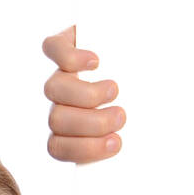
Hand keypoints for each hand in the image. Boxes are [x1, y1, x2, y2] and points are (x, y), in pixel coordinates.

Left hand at [42, 23, 125, 163]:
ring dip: (85, 94)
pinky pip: (53, 49)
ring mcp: (60, 72)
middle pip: (57, 120)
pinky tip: (95, 62)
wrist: (136, 47)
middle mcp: (60, 102)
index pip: (58, 148)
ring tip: (113, 91)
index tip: (115, 143)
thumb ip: (131, 142)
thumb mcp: (138, 124)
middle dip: (91, 123)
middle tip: (120, 116)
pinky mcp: (62, 42)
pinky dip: (71, 57)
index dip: (83, 149)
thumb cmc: (140, 96)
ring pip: (54, 89)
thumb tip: (131, 152)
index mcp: (69, 130)